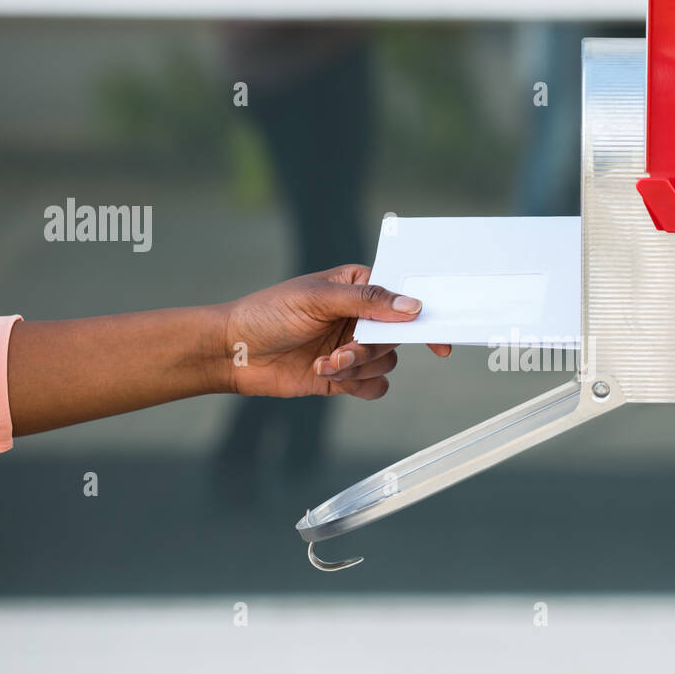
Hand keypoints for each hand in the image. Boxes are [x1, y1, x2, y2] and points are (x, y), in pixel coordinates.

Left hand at [219, 264, 451, 399]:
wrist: (235, 352)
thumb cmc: (269, 313)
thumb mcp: (318, 298)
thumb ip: (368, 301)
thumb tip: (413, 306)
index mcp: (358, 287)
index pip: (403, 299)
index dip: (423, 318)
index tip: (439, 341)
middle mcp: (360, 316)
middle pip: (396, 337)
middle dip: (369, 349)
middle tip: (342, 352)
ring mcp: (354, 346)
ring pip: (387, 363)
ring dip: (357, 368)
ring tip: (323, 364)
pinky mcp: (344, 375)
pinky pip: (376, 386)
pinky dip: (358, 386)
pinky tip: (328, 377)